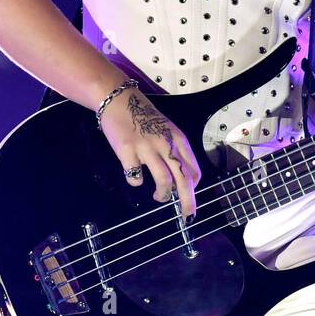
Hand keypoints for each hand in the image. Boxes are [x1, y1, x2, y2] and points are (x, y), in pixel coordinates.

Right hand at [100, 89, 201, 217]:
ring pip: (164, 181)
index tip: (190, 199)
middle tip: (188, 216)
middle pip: (183, 179)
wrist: (119, 99)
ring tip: (159, 197)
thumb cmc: (144, 116)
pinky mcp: (128, 151)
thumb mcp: (166, 129)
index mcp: (178, 139)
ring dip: (163, 195)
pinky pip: (136, 176)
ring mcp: (147, 148)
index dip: (194, 188)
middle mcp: (166, 144)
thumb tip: (179, 179)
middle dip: (188, 201)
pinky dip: (136, 181)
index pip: (194, 169)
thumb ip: (174, 151)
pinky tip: (134, 175)